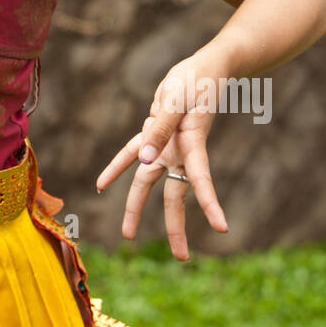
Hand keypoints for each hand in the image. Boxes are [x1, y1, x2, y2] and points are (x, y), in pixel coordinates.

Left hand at [94, 47, 229, 260]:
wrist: (203, 68)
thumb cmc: (194, 80)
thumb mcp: (176, 99)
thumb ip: (160, 130)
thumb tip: (144, 161)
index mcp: (192, 143)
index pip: (201, 179)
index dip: (210, 204)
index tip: (223, 228)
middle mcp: (180, 151)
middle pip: (174, 195)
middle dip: (175, 227)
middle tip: (182, 258)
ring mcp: (167, 145)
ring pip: (150, 183)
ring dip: (138, 207)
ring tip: (128, 236)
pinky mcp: (155, 134)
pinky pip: (132, 154)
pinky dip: (117, 167)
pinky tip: (102, 184)